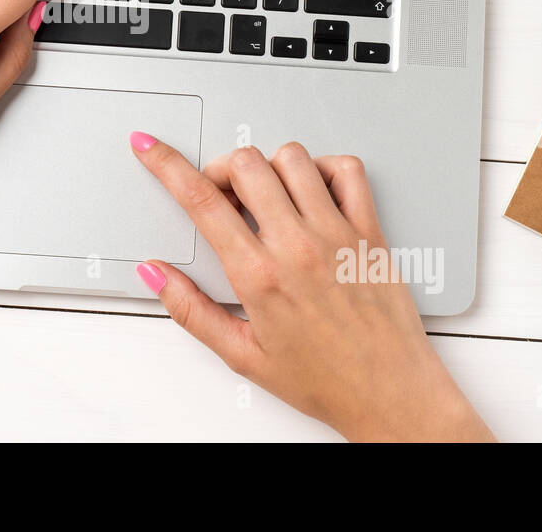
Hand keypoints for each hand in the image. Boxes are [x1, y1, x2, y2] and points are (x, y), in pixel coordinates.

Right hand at [129, 135, 492, 441]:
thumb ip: (191, 309)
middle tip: (220, 192)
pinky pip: (346, 170)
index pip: (201, 200)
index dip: (165, 164)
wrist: (391, 394)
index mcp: (260, 277)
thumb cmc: (325, 380)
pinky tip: (311, 192)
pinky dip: (323, 167)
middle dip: (219, 168)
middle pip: (244, 164)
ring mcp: (337, 233)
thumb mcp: (242, 355)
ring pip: (291, 158)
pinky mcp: (369, 231)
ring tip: (266, 195)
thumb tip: (157, 274)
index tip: (150, 148)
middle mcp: (298, 247)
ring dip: (268, 167)